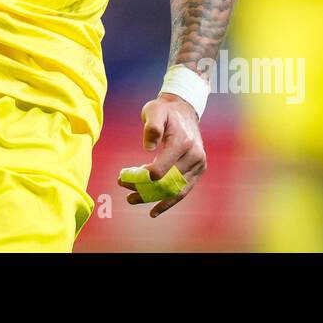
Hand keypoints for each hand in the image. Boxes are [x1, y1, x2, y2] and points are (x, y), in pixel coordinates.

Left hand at [117, 93, 205, 217]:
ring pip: (175, 190)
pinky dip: (169, 202)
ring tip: (133, 200)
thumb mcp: (155, 111)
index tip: (124, 177)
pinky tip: (154, 210)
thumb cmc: (165, 112)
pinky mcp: (198, 170)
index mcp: (182, 142)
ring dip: (154, 199)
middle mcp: (194, 155)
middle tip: (126, 193)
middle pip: (167, 181)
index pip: (161, 168)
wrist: (185, 111)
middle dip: (144, 190)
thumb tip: (148, 148)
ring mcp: (198, 164)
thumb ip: (151, 126)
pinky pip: (183, 190)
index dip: (142, 177)